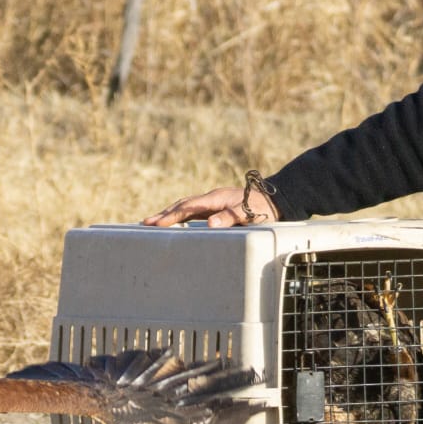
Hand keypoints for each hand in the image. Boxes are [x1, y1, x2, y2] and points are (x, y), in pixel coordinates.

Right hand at [142, 186, 277, 227]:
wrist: (277, 200)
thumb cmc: (263, 208)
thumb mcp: (248, 214)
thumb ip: (230, 218)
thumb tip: (211, 225)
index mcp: (215, 199)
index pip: (187, 208)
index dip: (171, 217)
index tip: (156, 224)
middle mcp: (211, 198)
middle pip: (181, 205)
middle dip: (163, 214)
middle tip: (145, 223)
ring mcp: (213, 201)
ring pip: (186, 206)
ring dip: (169, 214)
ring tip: (154, 222)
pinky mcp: (217, 206)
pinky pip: (193, 210)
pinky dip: (180, 215)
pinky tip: (176, 221)